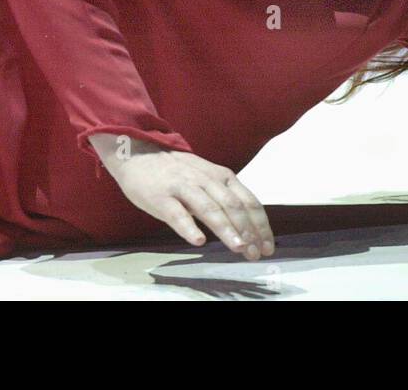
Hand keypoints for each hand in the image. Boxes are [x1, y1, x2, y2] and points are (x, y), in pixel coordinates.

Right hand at [96, 136, 274, 259]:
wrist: (139, 152)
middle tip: (256, 254)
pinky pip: (177, 214)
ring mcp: (184, 187)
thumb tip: (249, 224)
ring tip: (239, 248)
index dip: (261, 225)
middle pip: (233, 206)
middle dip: (249, 232)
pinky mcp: (161, 197)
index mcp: (222, 177)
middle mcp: (207, 180)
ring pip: (210, 209)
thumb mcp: (208, 177)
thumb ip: (225, 196)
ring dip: (227, 230)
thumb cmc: (176, 171)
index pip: (248, 202)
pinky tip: (198, 241)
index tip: (268, 246)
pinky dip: (189, 228)